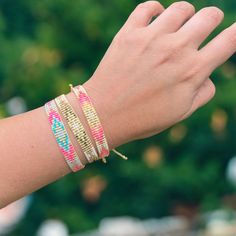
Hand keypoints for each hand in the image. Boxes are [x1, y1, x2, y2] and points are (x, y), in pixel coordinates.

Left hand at [82, 1, 235, 148]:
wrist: (104, 115)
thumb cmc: (143, 118)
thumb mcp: (180, 112)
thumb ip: (202, 91)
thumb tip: (207, 73)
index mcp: (192, 71)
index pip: (229, 41)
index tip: (234, 31)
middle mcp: (175, 50)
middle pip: (209, 15)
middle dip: (212, 19)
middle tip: (204, 27)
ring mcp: (151, 38)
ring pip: (181, 8)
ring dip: (185, 15)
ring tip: (178, 27)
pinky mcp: (129, 33)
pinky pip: (148, 7)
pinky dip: (156, 10)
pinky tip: (156, 20)